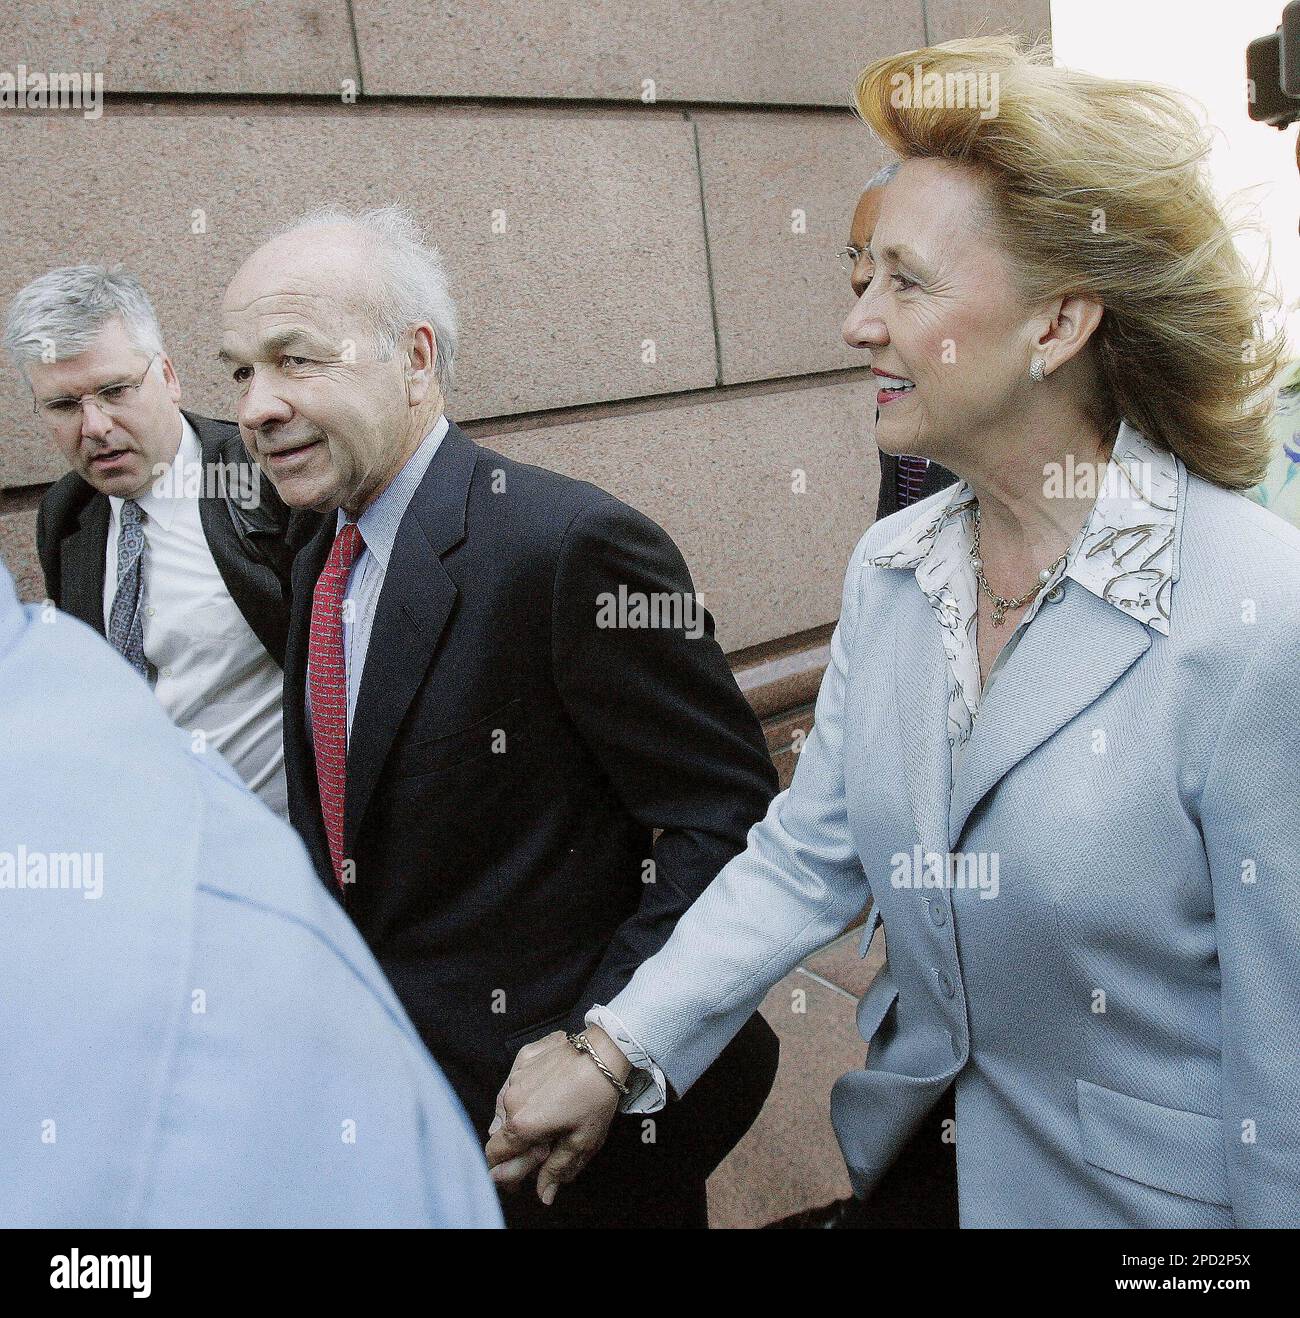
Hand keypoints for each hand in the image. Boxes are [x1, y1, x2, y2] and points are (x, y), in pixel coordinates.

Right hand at [485, 1027, 627, 1205]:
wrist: (604, 1051)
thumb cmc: (596, 1095)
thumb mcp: (582, 1141)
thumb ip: (556, 1170)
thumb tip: (544, 1193)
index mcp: (521, 1124)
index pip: (494, 1154)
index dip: (505, 1168)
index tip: (519, 1173)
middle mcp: (512, 1099)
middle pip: (501, 1131)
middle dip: (517, 1142)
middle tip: (544, 1143)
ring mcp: (516, 1075)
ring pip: (507, 1105)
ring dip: (520, 1116)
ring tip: (548, 1116)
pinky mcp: (524, 1057)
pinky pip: (515, 1080)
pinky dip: (526, 1091)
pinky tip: (546, 1092)